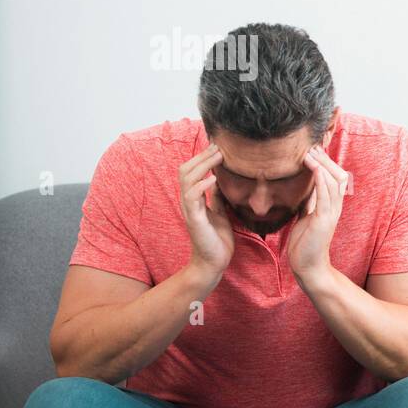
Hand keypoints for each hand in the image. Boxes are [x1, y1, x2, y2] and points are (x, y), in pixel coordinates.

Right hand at [179, 143, 234, 283]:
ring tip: (217, 156)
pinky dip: (201, 185)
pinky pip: (192, 198)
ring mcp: (189, 210)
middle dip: (201, 156)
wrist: (214, 262)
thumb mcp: (220, 212)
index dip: (201, 157)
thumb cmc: (217, 238)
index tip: (217, 145)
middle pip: (185, 170)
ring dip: (202, 165)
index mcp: (194, 198)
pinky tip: (213, 178)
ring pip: (186, 179)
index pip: (191, 170)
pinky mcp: (194, 220)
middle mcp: (188, 201)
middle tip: (218, 146)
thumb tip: (222, 180)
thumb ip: (217, 197)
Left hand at [288, 146, 348, 286]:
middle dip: (326, 160)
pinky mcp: (324, 218)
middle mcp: (335, 207)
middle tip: (312, 147)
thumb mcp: (306, 217)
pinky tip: (312, 167)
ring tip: (310, 152)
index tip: (313, 151)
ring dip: (322, 165)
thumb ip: (309, 203)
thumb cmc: (305, 243)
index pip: (335, 179)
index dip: (326, 164)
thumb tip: (305, 190)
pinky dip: (321, 177)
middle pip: (339, 176)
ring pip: (334, 181)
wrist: (308, 265)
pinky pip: (326, 193)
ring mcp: (331, 212)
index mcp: (331, 206)